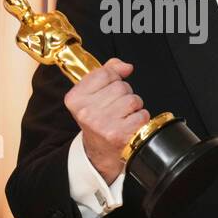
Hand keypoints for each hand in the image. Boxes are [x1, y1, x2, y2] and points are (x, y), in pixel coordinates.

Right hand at [62, 58, 149, 183]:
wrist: (100, 151)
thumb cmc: (99, 119)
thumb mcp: (93, 95)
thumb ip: (106, 73)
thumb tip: (125, 66)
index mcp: (75, 98)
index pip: (104, 73)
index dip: (113, 79)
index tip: (109, 90)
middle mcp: (86, 111)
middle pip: (121, 86)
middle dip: (124, 95)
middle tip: (116, 108)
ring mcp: (103, 123)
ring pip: (133, 99)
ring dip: (134, 107)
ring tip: (123, 116)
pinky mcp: (119, 134)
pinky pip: (142, 114)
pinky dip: (140, 118)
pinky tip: (129, 125)